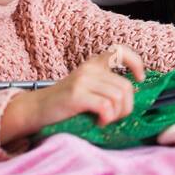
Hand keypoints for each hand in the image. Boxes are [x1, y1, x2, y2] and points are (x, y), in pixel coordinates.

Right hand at [1, 46, 144, 141]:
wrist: (35, 110)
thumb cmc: (64, 104)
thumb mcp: (87, 87)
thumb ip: (106, 86)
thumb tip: (132, 96)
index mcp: (94, 64)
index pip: (121, 52)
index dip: (136, 63)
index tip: (140, 78)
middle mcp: (90, 69)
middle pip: (126, 86)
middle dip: (126, 107)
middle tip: (115, 117)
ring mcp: (83, 81)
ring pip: (118, 97)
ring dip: (116, 114)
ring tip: (105, 120)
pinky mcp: (76, 95)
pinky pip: (106, 106)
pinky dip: (107, 118)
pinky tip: (99, 122)